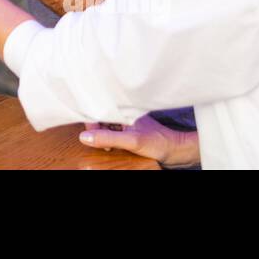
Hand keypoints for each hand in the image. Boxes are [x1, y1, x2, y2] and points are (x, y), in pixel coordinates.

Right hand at [79, 115, 200, 168]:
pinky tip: (113, 145)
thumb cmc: (157, 142)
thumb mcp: (131, 141)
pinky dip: (108, 138)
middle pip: (98, 116)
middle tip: (103, 144)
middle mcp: (122, 112)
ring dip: (102, 135)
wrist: (174, 149)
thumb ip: (108, 138)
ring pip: (103, 124)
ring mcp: (124, 120)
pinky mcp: (126, 129)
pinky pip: (110, 130)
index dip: (91, 122)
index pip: (97, 109)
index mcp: (122, 108)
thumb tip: (85, 137)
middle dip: (96, 130)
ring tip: (109, 146)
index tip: (90, 136)